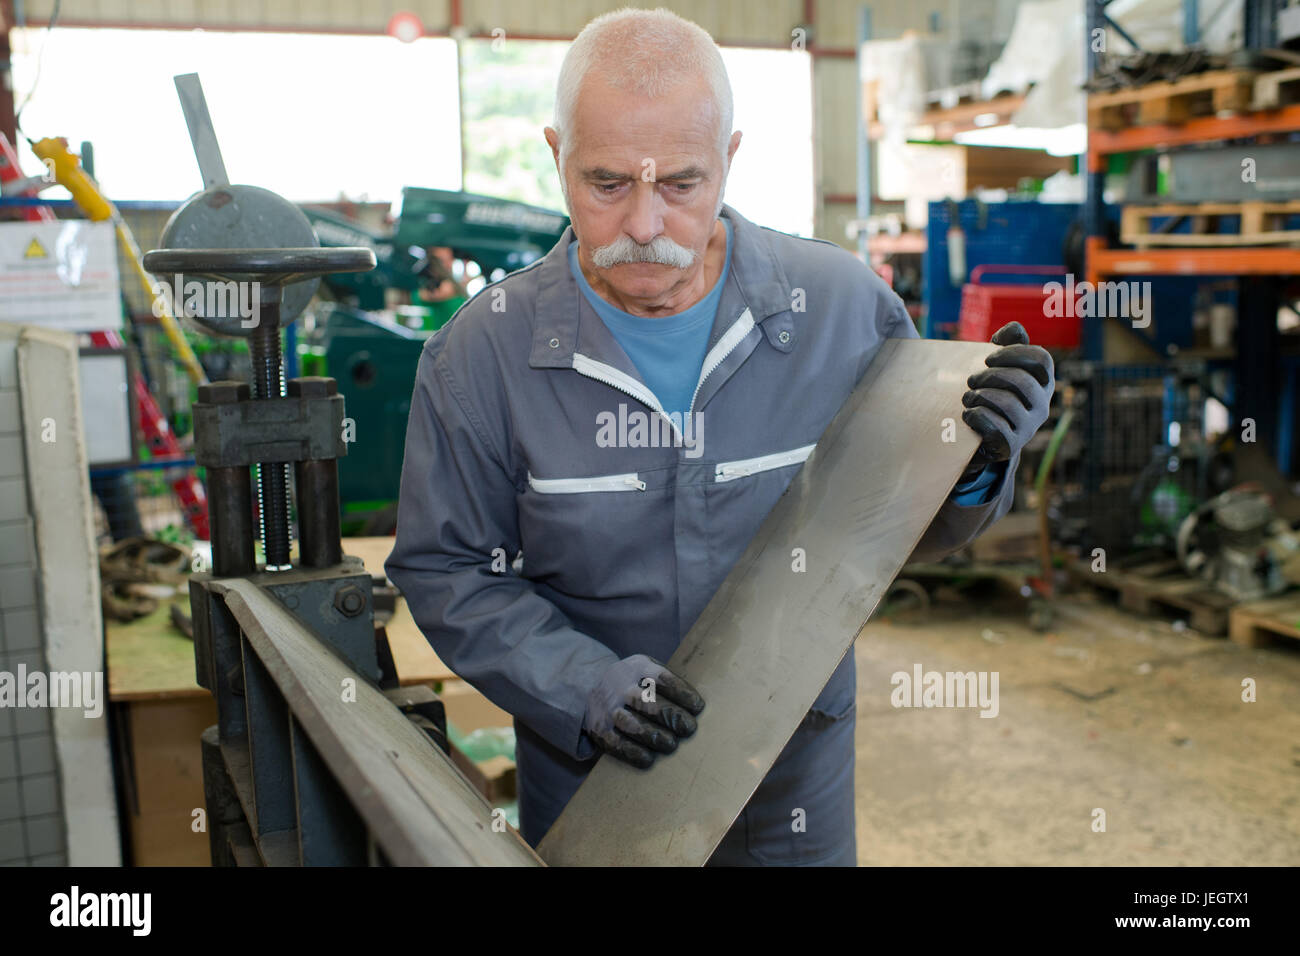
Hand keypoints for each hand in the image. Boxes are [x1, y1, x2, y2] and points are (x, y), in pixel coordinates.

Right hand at [582, 654, 704, 768]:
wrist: (591, 684)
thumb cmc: (635, 682)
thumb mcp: (648, 669)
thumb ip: (669, 683)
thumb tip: (698, 708)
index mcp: (638, 667)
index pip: (662, 678)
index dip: (682, 693)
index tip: (698, 707)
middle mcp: (621, 685)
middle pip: (648, 701)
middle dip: (672, 716)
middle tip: (689, 728)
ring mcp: (609, 707)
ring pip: (632, 723)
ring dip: (654, 736)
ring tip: (671, 744)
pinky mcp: (599, 728)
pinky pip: (617, 743)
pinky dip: (633, 752)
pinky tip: (648, 758)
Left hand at [960, 321, 1053, 479]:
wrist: (981, 435)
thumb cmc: (992, 393)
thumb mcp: (1001, 366)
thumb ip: (1008, 343)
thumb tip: (1009, 330)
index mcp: (1044, 383)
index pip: (1042, 359)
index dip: (1013, 353)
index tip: (987, 357)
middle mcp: (1042, 406)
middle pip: (1022, 381)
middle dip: (990, 376)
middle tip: (971, 380)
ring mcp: (1029, 428)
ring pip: (1007, 403)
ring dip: (980, 396)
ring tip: (967, 397)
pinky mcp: (1010, 446)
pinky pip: (994, 426)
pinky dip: (975, 416)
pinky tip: (967, 414)